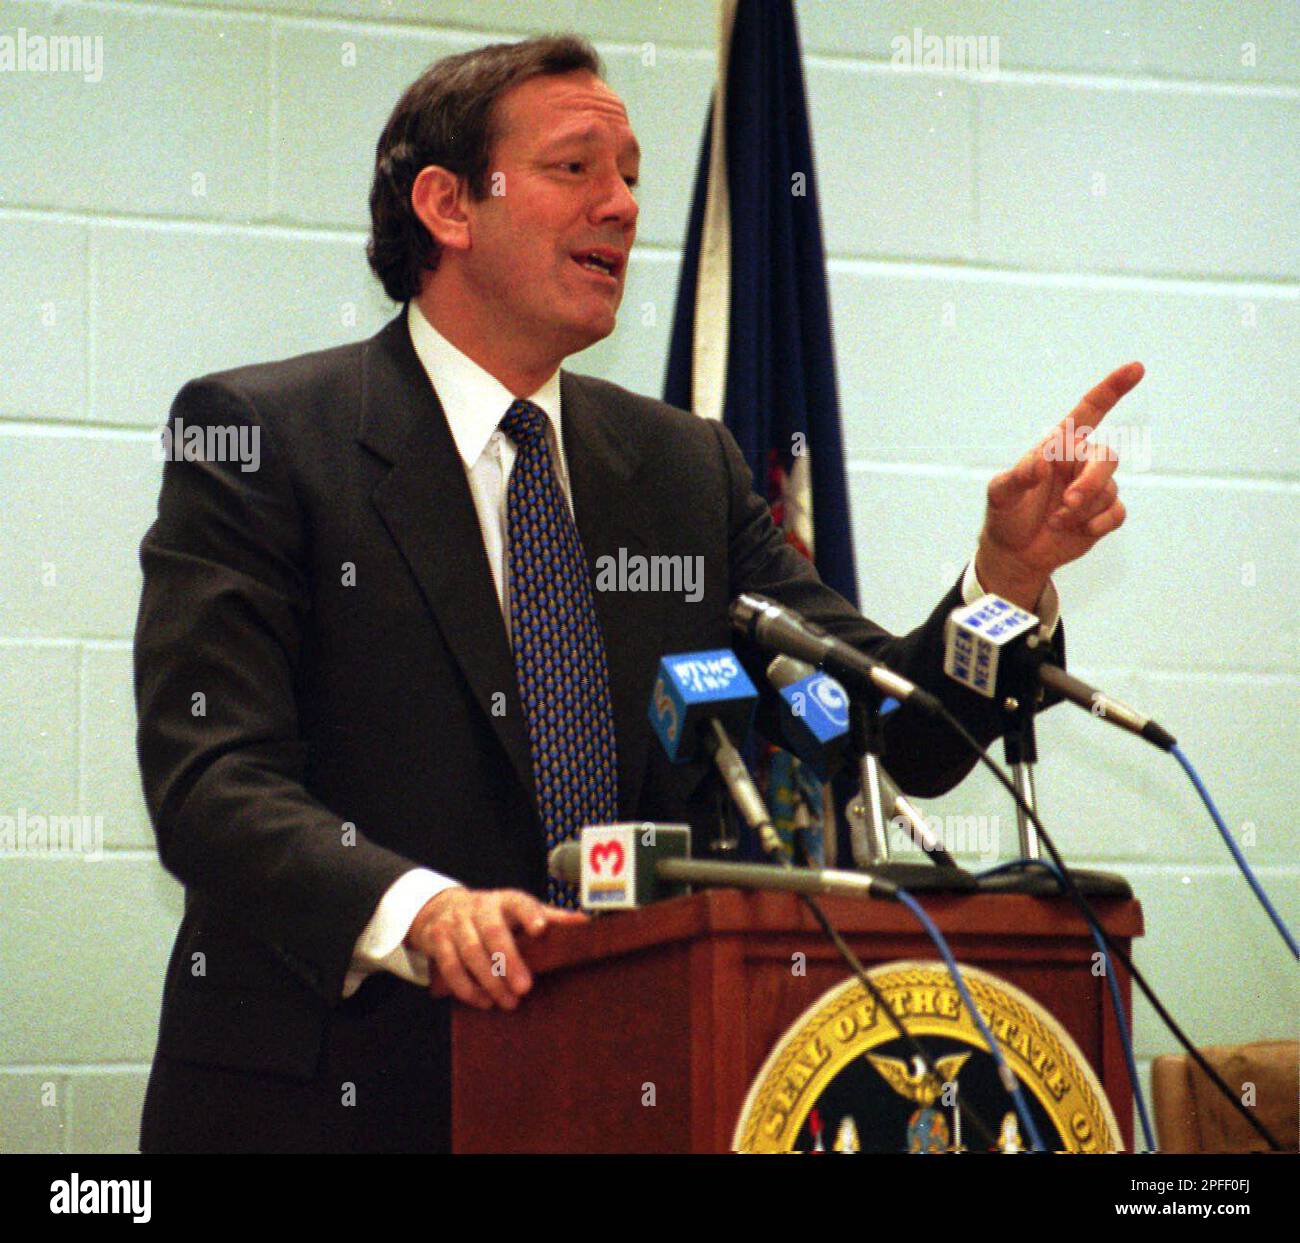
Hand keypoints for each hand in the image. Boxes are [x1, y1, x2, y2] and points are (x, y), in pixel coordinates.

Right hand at [404, 887, 586, 1010]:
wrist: (441, 908)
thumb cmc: (492, 914)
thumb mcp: (518, 911)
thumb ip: (548, 917)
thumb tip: (584, 924)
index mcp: (504, 900)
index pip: (518, 902)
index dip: (529, 914)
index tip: (541, 929)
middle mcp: (478, 908)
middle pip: (493, 932)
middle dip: (509, 961)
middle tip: (525, 988)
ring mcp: (455, 923)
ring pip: (470, 952)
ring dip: (489, 980)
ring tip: (508, 1002)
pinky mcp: (437, 940)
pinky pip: (450, 966)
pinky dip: (466, 987)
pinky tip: (483, 1001)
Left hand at [976, 362, 1143, 609]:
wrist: (1015, 553)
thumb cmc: (1005, 516)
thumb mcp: (1000, 495)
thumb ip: (1017, 477)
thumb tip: (1043, 462)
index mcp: (1058, 448)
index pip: (1088, 412)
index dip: (1112, 389)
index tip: (1136, 368)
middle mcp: (1080, 463)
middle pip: (1106, 457)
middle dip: (1092, 480)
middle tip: (1067, 502)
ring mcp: (1095, 488)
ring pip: (1109, 489)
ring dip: (1082, 509)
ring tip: (1055, 521)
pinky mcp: (1103, 514)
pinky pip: (1117, 512)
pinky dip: (1099, 523)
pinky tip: (1080, 531)